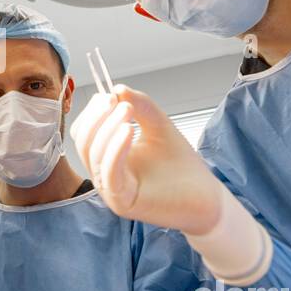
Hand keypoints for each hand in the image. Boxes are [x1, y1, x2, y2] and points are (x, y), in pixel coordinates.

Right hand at [71, 85, 221, 234]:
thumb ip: (140, 106)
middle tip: (117, 101)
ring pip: (94, 155)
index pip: (85, 133)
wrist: (206, 198)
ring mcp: (110, 191)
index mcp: (108, 157)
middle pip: (84, 143)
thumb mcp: (158, 126)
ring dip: (107, 129)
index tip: (110, 95)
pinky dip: (115, 150)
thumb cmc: (181, 166)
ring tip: (128, 110)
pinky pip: (110, 173)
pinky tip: (128, 131)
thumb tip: (117, 88)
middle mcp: (104, 175)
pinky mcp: (122, 203)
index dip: (93, 112)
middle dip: (97, 118)